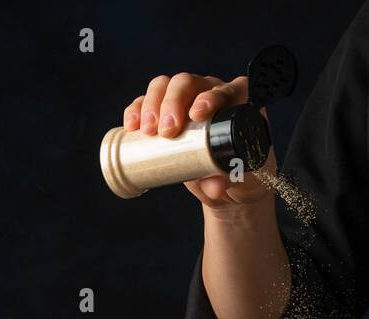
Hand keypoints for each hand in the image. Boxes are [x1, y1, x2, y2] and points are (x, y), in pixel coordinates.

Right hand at [123, 72, 273, 206]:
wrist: (222, 181)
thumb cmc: (236, 171)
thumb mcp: (237, 177)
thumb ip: (227, 178)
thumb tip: (214, 186)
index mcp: (236, 101)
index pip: (224, 90)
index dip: (210, 97)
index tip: (197, 115)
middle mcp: (209, 91)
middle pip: (188, 82)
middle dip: (173, 103)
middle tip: (166, 131)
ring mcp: (184, 98)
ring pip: (164, 86)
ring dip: (152, 104)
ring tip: (146, 130)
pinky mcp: (162, 111)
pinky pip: (145, 101)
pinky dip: (136, 110)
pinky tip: (131, 126)